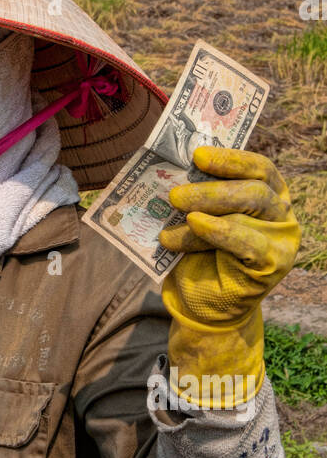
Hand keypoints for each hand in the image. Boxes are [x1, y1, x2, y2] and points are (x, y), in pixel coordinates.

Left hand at [158, 146, 299, 406]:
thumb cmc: (199, 251)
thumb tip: (175, 166)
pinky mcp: (273, 264)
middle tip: (175, 193)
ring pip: (251, 208)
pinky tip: (194, 225)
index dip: (230, 159)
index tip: (197, 155)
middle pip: (254, 189)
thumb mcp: (197, 215)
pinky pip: (248, 243)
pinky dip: (219, 231)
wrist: (201, 302)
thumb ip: (197, 193)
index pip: (258, 167)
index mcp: (267, 192)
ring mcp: (281, 239)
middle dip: (212, 188)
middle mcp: (280, 212)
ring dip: (208, 205)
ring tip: (175, 207)